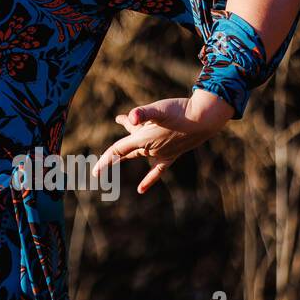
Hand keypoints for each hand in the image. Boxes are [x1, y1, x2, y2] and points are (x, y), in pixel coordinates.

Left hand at [90, 94, 231, 193]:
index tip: (95, 174)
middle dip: (117, 144)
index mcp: (143, 140)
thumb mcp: (159, 109)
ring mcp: (161, 153)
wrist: (204, 119)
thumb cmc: (180, 112)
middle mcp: (150, 149)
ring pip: (139, 149)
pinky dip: (148, 179)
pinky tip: (141, 190)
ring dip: (130, 139)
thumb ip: (144, 113)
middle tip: (106, 136)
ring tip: (124, 120)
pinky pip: (157, 170)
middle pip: (127, 147)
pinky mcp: (171, 155)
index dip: (105, 161)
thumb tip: (131, 116)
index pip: (117, 151)